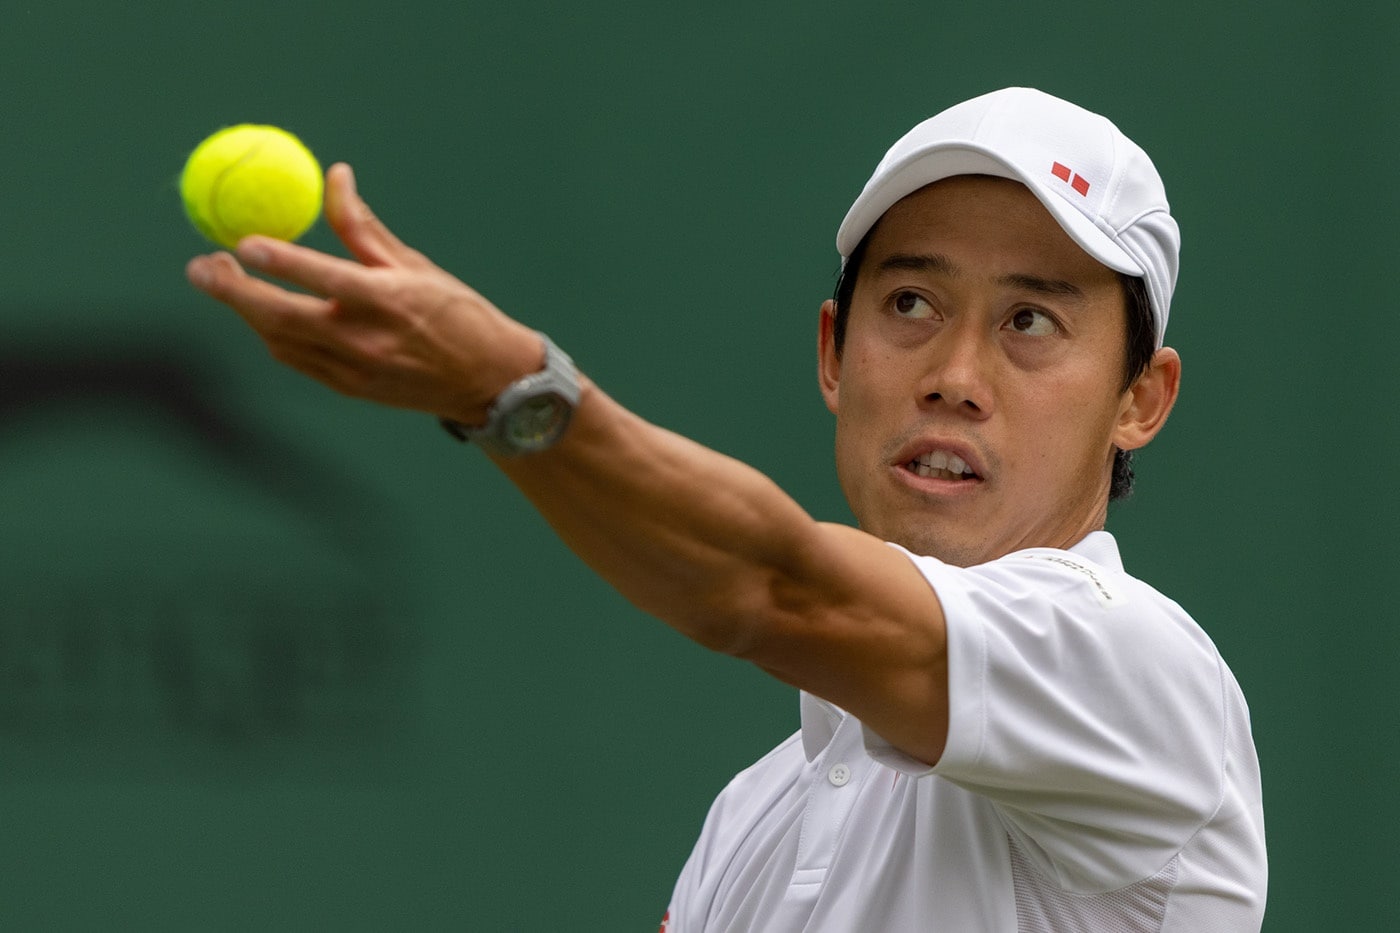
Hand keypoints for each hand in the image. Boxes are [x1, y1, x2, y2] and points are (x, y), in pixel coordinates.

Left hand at [185, 163, 543, 424]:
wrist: (486, 380)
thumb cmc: (456, 312)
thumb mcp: (415, 264)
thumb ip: (363, 226)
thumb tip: (334, 176)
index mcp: (388, 301)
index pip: (323, 278)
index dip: (279, 260)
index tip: (242, 242)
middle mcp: (366, 340)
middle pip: (281, 317)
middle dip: (232, 292)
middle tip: (202, 266)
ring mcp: (354, 370)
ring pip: (280, 340)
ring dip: (246, 311)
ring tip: (225, 280)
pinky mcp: (349, 389)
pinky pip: (296, 359)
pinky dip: (272, 334)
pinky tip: (262, 313)